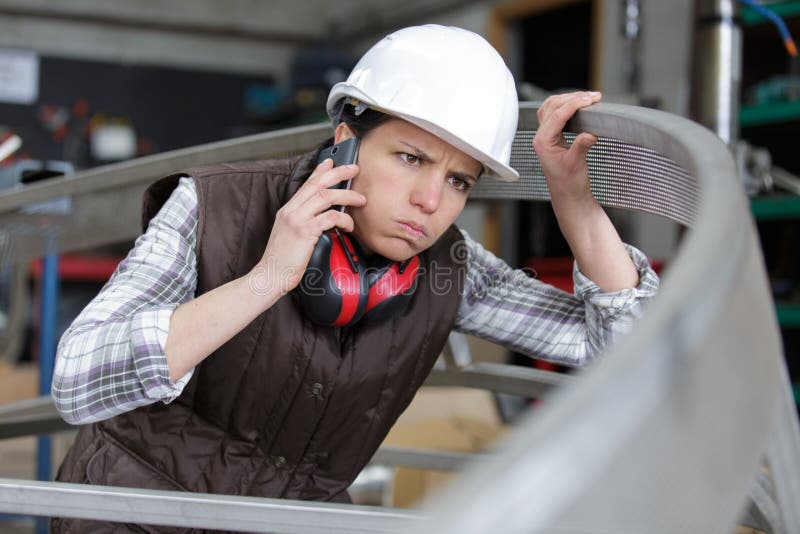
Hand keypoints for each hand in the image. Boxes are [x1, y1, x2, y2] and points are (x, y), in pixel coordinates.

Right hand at [252, 158, 365, 295]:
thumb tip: (323, 220)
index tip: (331, 162)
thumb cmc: (282, 261)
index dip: (320, 171)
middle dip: (338, 173)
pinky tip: (349, 225)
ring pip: (325, 197)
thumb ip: (303, 224)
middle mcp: (291, 211)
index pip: (306, 184)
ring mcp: (297, 220)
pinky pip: (329, 217)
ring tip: (360, 199)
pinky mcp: (305, 232)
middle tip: (354, 168)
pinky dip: (343, 219)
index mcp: (287, 211)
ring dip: (346, 195)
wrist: (270, 276)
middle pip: (317, 184)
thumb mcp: (290, 236)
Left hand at [533, 91, 601, 204]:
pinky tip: (580, 105)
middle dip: (573, 98)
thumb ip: (581, 146)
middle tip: (593, 97)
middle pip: (552, 106)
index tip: (590, 99)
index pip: (557, 115)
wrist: (568, 194)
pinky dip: (567, 105)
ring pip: (552, 106)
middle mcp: (541, 136)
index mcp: (542, 142)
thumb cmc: (569, 183)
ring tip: (589, 98)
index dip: (574, 104)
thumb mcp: (576, 164)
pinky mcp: (552, 135)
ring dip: (569, 99)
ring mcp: (545, 135)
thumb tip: (591, 132)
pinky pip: (556, 113)